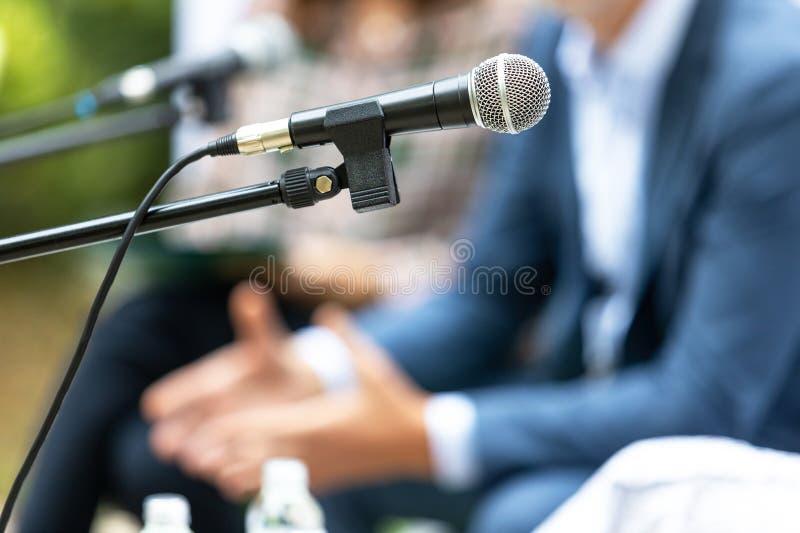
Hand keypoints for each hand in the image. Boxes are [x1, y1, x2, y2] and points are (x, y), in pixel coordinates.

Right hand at [141, 282, 321, 460]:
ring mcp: (232, 429)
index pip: (191, 386)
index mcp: (219, 379)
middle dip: (179, 431)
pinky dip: (231, 469)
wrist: (303, 389)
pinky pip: (235, 459)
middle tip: (163, 443)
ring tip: (192, 462)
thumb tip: (249, 292)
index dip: (173, 395)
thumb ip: (257, 322)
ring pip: (211, 442)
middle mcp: (219, 407)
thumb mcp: (268, 344)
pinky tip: (226, 479)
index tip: (152, 404)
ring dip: (201, 452)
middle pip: (194, 420)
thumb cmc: (277, 364)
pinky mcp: (248, 447)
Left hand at [171, 305, 431, 499]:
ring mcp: (318, 467)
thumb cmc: (394, 404)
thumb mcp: (373, 367)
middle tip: (190, 456)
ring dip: (237, 473)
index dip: (232, 430)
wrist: (418, 443)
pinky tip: (241, 485)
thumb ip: (347, 338)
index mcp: (318, 422)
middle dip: (224, 456)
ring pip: (266, 476)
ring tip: (208, 471)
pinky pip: (283, 487)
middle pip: (256, 455)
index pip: (265, 427)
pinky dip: (259, 487)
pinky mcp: (325, 478)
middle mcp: (313, 448)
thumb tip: (328, 309)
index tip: (204, 430)